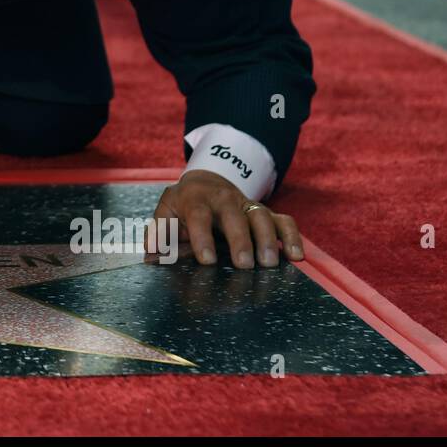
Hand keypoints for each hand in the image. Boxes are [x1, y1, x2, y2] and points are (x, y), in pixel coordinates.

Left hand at [145, 169, 303, 268]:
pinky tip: (296, 257)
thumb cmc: (184, 205)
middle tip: (245, 264)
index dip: (203, 237)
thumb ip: (159, 233)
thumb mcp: (166, 212)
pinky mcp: (266, 212)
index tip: (207, 260)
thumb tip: (150, 254)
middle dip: (240, 240)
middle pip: (234, 216)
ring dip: (268, 239)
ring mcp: (247, 205)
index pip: (199, 216)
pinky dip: (292, 237)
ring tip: (269, 263)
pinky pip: (284, 220)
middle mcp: (224, 199)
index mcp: (196, 199)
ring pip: (261, 217)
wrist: (207, 182)